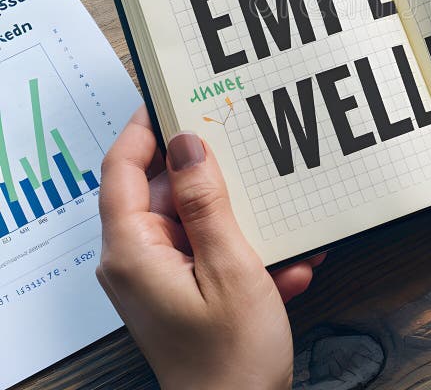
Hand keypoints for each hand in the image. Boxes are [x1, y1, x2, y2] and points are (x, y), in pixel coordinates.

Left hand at [97, 107, 323, 389]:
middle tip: (250, 147)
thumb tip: (186, 142)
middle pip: (163, 189)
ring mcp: (159, 273)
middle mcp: (136, 258)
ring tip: (285, 222)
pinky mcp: (182, 286)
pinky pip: (211, 247)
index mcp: (132, 251)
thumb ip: (205, 200)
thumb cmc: (231, 356)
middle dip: (211, 173)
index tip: (174, 95)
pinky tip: (288, 263)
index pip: (121, 168)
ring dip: (242, 218)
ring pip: (195, 217)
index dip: (144, 127)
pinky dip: (246, 249)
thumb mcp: (229, 266)